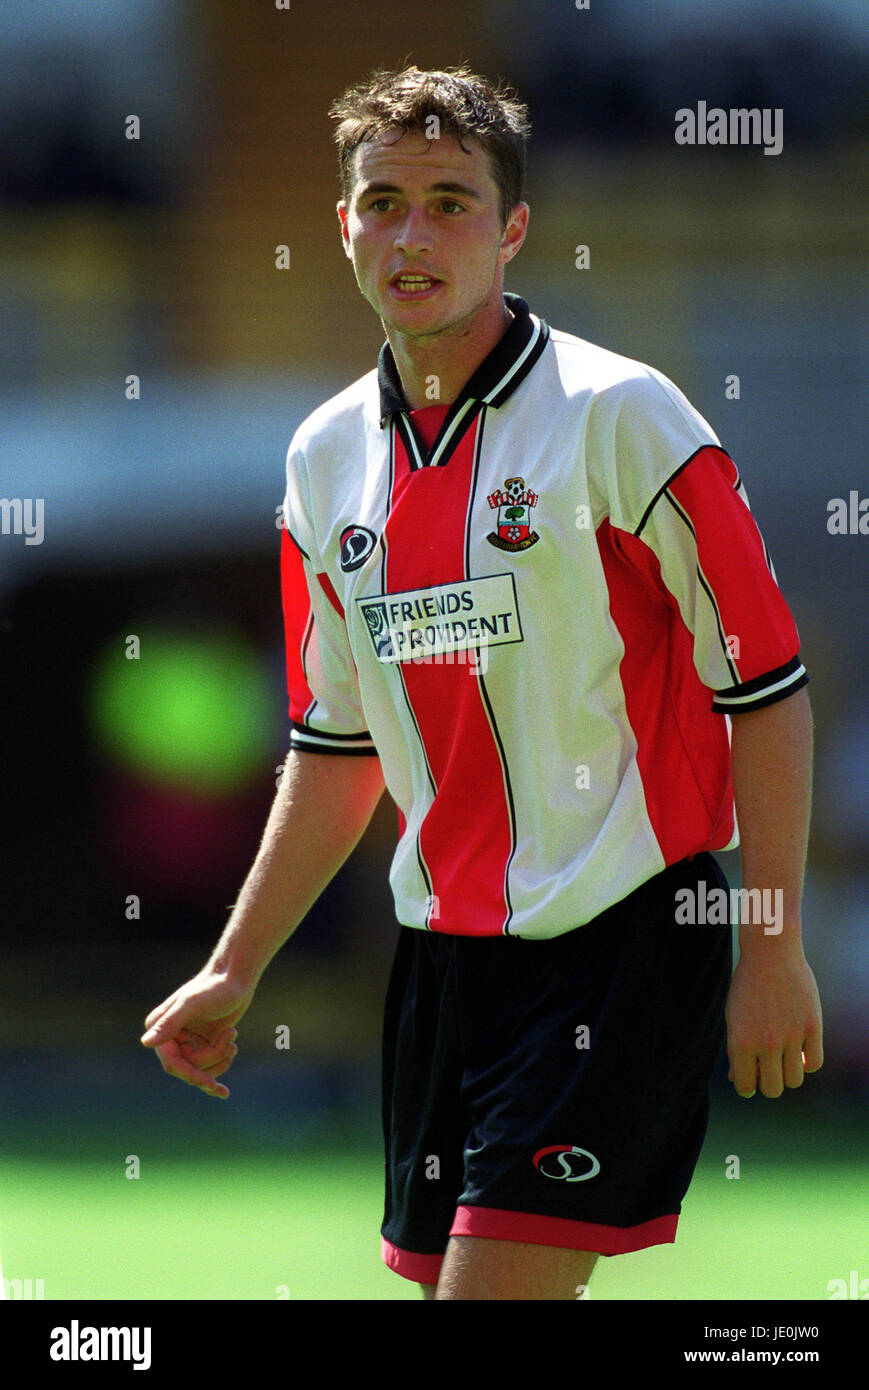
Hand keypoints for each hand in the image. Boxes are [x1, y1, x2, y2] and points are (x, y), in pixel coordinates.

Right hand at [141, 972, 254, 1098]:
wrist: (235, 979)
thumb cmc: (214, 987)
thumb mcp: (192, 1004)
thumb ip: (169, 1023)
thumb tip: (146, 1042)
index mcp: (160, 1027)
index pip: (173, 1063)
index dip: (191, 1075)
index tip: (212, 1084)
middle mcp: (170, 1037)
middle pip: (190, 1068)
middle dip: (213, 1059)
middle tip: (232, 1044)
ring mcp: (187, 1042)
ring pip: (202, 1069)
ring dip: (221, 1057)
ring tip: (233, 1035)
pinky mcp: (202, 1043)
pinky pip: (209, 1066)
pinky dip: (223, 1063)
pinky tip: (231, 1060)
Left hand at [725, 942, 822, 1097]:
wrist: (770, 954)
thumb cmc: (748, 986)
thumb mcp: (734, 1018)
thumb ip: (736, 1051)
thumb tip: (738, 1081)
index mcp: (740, 1042)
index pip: (745, 1087)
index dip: (747, 1085)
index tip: (750, 1076)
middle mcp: (766, 1043)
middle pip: (773, 1089)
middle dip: (769, 1082)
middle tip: (768, 1066)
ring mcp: (791, 1036)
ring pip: (795, 1080)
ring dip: (789, 1072)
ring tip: (784, 1055)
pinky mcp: (813, 1027)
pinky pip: (814, 1063)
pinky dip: (807, 1061)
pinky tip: (800, 1048)